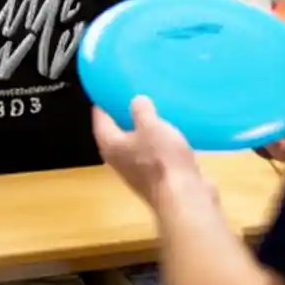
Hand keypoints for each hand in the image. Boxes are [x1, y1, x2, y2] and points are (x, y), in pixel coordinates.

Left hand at [93, 96, 213, 210]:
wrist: (184, 197)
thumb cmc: (162, 159)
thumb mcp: (151, 125)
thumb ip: (141, 110)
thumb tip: (136, 100)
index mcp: (111, 145)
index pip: (100, 119)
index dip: (103, 102)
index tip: (109, 87)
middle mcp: (119, 160)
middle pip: (116, 133)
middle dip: (124, 115)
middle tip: (134, 94)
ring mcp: (138, 172)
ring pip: (137, 144)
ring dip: (144, 130)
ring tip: (156, 110)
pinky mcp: (157, 179)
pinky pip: (154, 154)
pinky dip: (159, 143)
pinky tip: (172, 133)